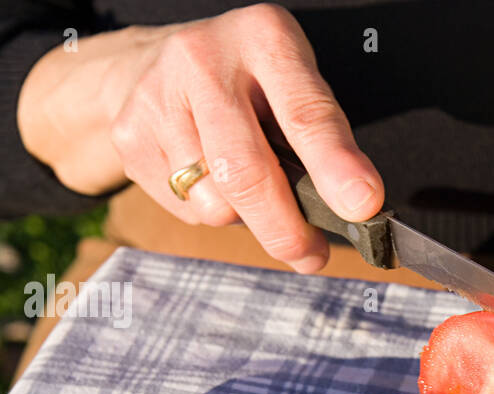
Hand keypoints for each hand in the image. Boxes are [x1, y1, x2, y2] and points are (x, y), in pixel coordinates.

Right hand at [20, 4, 381, 272]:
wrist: (152, 62)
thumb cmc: (246, 82)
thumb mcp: (293, 83)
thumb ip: (322, 138)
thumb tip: (353, 209)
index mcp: (264, 39)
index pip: (305, 113)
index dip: (335, 165)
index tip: (362, 205)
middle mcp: (204, 62)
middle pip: (247, 173)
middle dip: (286, 229)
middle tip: (312, 254)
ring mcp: (158, 98)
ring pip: (214, 202)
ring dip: (245, 218)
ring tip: (251, 190)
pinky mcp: (131, 137)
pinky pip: (186, 208)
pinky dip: (211, 211)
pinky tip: (211, 179)